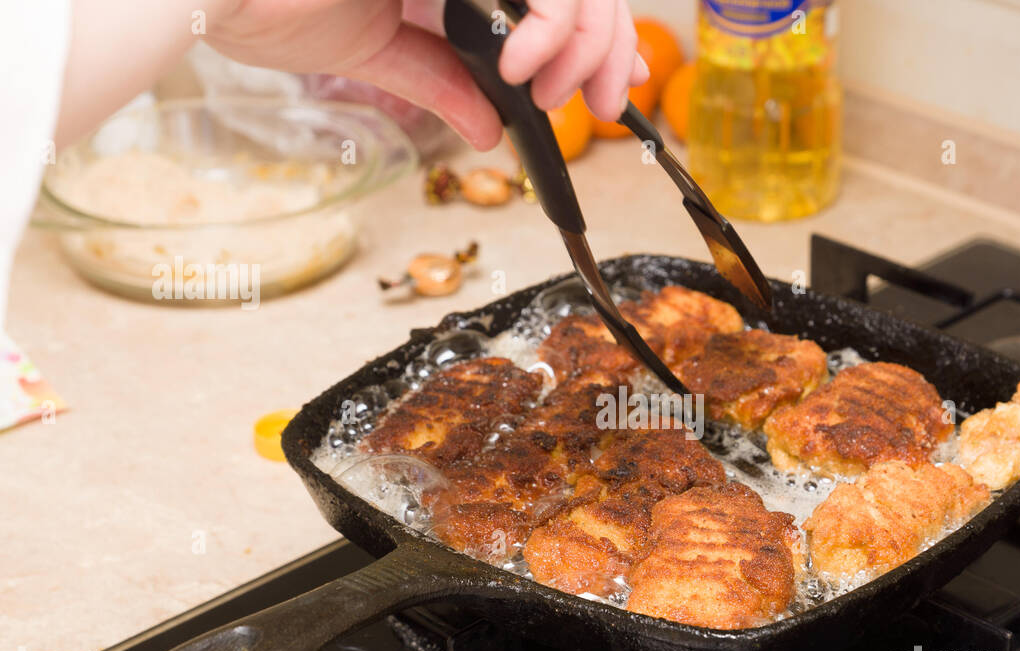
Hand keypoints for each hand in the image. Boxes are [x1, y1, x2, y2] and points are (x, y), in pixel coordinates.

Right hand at [204, 0, 649, 150]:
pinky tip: (525, 68)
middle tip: (604, 99)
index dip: (594, 27)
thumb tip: (488, 132)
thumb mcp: (376, 50)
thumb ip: (441, 81)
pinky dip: (549, 22)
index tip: (614, 79)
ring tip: (561, 92)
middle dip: (608, 39)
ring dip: (585, 35)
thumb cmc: (268, 5)